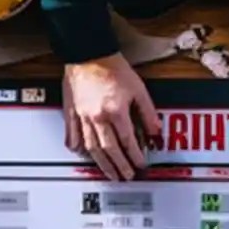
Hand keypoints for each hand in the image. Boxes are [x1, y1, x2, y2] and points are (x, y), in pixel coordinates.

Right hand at [63, 53, 160, 180]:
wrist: (89, 52)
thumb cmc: (112, 66)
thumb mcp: (138, 88)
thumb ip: (148, 112)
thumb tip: (156, 130)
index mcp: (115, 111)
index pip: (128, 141)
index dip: (136, 156)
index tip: (141, 164)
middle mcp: (98, 117)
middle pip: (109, 149)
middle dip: (119, 166)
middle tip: (126, 176)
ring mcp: (83, 115)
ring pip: (91, 146)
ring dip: (101, 163)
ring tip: (108, 173)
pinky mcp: (72, 111)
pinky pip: (72, 133)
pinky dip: (76, 146)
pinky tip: (80, 153)